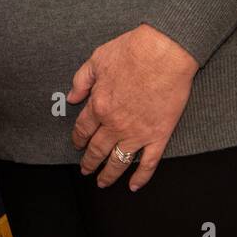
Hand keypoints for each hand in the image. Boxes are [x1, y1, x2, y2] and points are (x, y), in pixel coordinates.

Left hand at [67, 25, 199, 190]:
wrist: (164, 52)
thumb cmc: (131, 51)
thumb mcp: (97, 59)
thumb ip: (81, 80)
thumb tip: (72, 97)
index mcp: (99, 105)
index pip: (83, 129)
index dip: (78, 139)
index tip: (76, 145)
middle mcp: (115, 124)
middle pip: (98, 149)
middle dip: (89, 162)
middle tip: (85, 171)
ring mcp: (137, 132)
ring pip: (119, 161)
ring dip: (109, 174)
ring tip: (102, 182)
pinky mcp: (159, 135)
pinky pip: (149, 163)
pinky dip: (141, 177)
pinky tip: (134, 185)